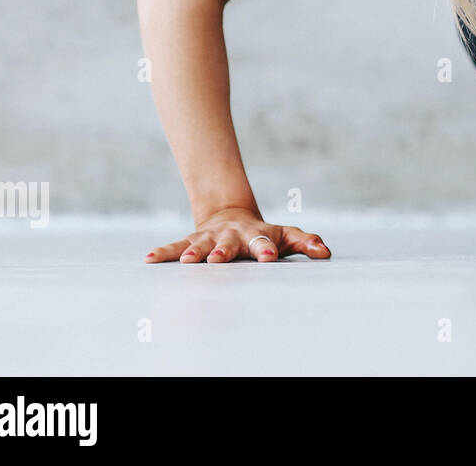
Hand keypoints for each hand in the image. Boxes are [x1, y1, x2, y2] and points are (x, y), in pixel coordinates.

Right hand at [145, 207, 331, 262]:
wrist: (231, 214)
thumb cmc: (264, 235)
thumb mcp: (287, 236)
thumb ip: (306, 243)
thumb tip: (326, 252)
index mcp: (259, 235)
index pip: (265, 241)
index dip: (267, 248)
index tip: (269, 257)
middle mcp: (234, 236)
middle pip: (230, 243)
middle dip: (225, 251)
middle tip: (219, 259)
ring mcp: (211, 238)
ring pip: (202, 244)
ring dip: (195, 252)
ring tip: (186, 261)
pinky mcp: (193, 240)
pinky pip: (175, 246)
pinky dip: (164, 252)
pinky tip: (148, 259)